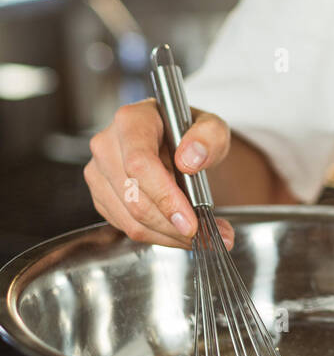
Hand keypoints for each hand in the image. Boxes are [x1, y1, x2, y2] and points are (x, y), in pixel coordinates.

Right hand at [85, 99, 234, 248]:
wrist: (178, 144)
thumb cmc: (191, 133)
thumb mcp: (212, 128)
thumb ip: (209, 136)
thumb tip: (190, 160)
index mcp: (131, 120)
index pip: (140, 164)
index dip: (164, 197)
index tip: (189, 221)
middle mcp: (107, 145)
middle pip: (134, 198)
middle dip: (171, 224)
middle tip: (204, 233)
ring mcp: (99, 172)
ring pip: (129, 219)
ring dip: (166, 235)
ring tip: (198, 235)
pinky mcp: (101, 196)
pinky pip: (126, 226)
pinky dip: (155, 235)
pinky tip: (177, 230)